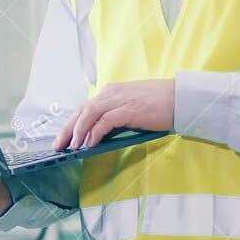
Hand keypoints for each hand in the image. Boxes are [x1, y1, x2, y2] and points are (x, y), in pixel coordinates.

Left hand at [55, 79, 173, 149]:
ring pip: (89, 114)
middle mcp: (111, 93)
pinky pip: (105, 121)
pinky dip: (95, 132)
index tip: (61, 138)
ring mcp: (120, 100)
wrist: (181, 98)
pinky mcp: (130, 109)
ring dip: (78, 131)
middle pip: (81, 111)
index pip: (84, 108)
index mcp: (110, 92)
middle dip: (67, 129)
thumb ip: (115, 115)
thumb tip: (98, 135)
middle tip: (57, 146)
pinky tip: (89, 144)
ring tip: (72, 147)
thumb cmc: (159, 104)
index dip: (70, 123)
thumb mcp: (131, 105)